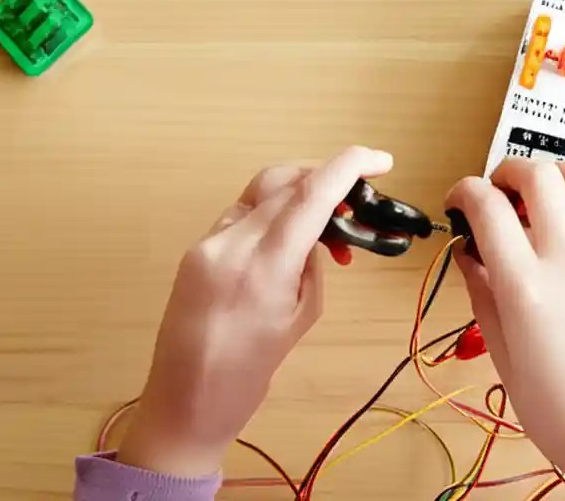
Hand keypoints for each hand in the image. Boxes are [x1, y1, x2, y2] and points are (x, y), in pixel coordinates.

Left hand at [117, 146, 393, 476]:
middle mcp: (230, 244)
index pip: (312, 194)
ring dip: (298, 197)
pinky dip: (272, 217)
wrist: (183, 404)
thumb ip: (311, 267)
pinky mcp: (194, 251)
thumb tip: (317, 235)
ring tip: (326, 233)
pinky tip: (287, 247)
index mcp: (264, 267)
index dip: (349, 166)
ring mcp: (206, 244)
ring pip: (261, 193)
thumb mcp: (300, 320)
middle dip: (325, 179)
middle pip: (284, 181)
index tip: (381, 160)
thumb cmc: (249, 376)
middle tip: (356, 204)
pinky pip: (241, 216)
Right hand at [445, 159, 564, 500]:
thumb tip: (469, 256)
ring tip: (551, 189)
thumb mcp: (504, 359)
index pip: (485, 207)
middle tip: (501, 190)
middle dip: (510, 170)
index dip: (463, 191)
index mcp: (524, 288)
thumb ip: (484, 298)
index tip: (459, 201)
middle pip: (538, 177)